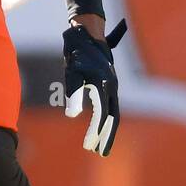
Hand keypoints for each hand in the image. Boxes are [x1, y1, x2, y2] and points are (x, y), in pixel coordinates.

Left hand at [63, 18, 126, 156]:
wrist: (86, 32)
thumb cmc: (76, 51)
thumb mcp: (71, 71)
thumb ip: (73, 92)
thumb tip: (73, 115)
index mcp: (104, 84)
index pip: (102, 115)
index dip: (96, 132)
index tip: (89, 147)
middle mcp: (111, 86)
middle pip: (113, 117)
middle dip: (107, 137)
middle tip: (100, 154)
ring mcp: (111, 85)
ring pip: (114, 113)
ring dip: (108, 130)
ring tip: (99, 146)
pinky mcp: (107, 84)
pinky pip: (110, 106)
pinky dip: (106, 119)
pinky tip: (98, 129)